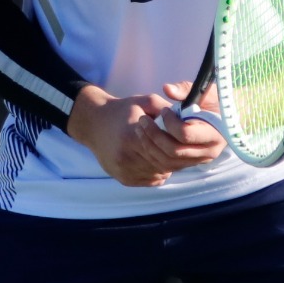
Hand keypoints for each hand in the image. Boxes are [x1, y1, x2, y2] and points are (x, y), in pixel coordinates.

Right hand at [67, 83, 224, 186]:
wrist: (95, 122)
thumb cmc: (123, 110)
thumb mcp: (145, 102)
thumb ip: (166, 108)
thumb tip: (188, 117)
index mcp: (132, 137)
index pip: (165, 150)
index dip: (178, 146)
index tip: (185, 140)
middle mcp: (126, 157)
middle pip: (163, 164)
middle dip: (176, 158)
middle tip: (184, 149)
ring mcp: (123, 170)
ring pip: (157, 174)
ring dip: (168, 166)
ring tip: (172, 153)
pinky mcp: (122, 178)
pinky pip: (149, 181)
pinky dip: (158, 173)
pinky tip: (160, 161)